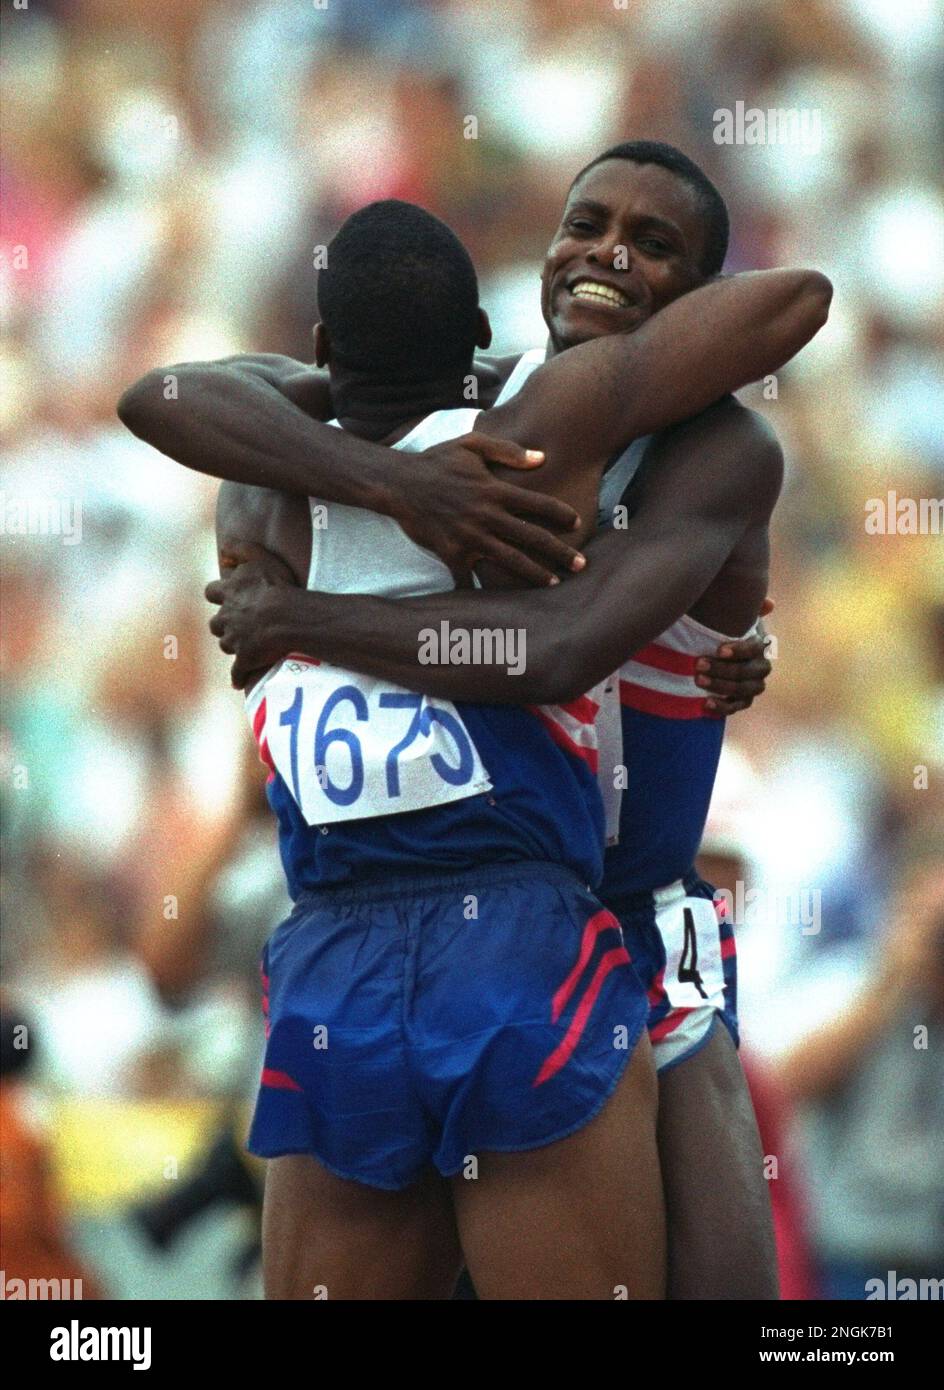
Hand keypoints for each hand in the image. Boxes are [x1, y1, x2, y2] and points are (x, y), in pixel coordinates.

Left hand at [205, 547, 295, 687]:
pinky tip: (239, 683)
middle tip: (238, 623)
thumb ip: (241, 549)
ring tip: (246, 646)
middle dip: (224, 623)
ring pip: (226, 645)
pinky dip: (237, 677)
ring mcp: (234, 640)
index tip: (227, 596)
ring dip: (234, 645)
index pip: (212, 592)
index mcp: (229, 592)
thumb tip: (224, 548)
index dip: (219, 595)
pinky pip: (237, 673)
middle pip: (216, 622)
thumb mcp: (260, 557)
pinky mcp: (244, 660)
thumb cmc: (278, 586)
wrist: (286, 618)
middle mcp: (226, 617)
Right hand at [393, 433, 584, 586]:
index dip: (560, 513)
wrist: (399, 484)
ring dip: (534, 573)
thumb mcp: (471, 445)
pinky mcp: (451, 553)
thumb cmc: (435, 461)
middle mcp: (486, 515)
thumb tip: (541, 458)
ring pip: (510, 560)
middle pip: (531, 537)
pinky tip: (496, 607)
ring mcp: (469, 537)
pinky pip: (469, 578)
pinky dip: (481, 592)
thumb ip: (507, 450)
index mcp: (494, 489)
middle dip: (559, 552)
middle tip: (581, 565)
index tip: (577, 523)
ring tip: (554, 583)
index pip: (537, 503)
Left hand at [695, 599, 774, 715]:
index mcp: (761, 645)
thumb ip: (749, 608)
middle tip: (698, 664)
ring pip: (742, 690)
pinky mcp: (743, 700)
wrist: (716, 651)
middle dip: (723, 669)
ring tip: (698, 680)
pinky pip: (736, 707)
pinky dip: (722, 707)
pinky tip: (705, 703)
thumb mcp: (734, 617)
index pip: (756, 649)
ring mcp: (753, 685)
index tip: (719, 650)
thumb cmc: (726, 629)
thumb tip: (769, 603)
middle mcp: (761, 667)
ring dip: (720, 686)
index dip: (740, 651)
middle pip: (747, 672)